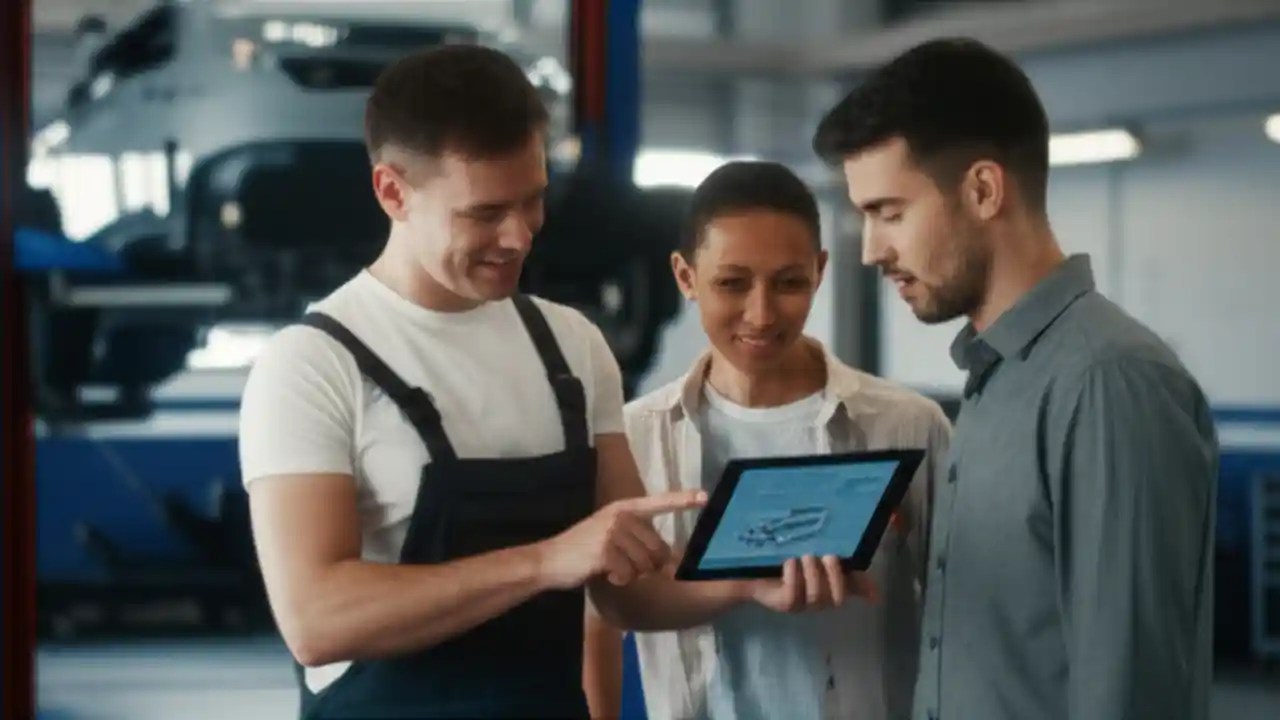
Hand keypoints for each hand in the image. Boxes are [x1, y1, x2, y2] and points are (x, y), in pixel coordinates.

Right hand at [537, 490, 706, 590]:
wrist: (551, 559)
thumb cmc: (584, 550)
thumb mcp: (612, 537)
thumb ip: (639, 543)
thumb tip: (670, 564)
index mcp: (624, 508)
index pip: (658, 502)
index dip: (682, 500)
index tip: (703, 497)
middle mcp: (621, 516)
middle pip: (658, 548)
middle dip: (648, 565)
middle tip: (625, 566)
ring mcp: (613, 532)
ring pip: (645, 564)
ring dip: (632, 574)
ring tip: (612, 568)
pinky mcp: (606, 551)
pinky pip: (629, 573)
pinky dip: (620, 580)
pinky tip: (607, 574)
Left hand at [746, 556, 878, 612]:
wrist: (753, 565)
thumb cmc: (790, 560)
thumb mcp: (819, 560)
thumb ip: (848, 570)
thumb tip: (875, 594)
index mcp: (830, 588)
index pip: (851, 591)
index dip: (856, 583)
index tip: (845, 563)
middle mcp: (818, 600)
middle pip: (836, 598)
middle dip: (833, 575)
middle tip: (823, 556)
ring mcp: (801, 605)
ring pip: (815, 596)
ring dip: (811, 572)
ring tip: (803, 557)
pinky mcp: (783, 604)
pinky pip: (794, 595)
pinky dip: (793, 575)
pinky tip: (789, 562)